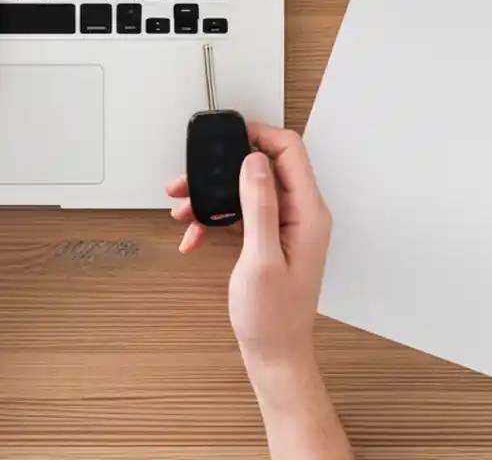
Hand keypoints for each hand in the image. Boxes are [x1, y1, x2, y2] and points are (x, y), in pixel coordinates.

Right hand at [167, 124, 332, 367]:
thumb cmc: (273, 318)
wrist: (274, 354)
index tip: (228, 137)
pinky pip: (241, 215)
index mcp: (308, 214)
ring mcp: (285, 227)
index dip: (259, 136)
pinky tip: (195, 236)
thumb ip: (259, 206)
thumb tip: (254, 162)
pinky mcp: (269, 240)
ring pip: (246, 192)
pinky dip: (216, 220)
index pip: (290, 152)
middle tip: (189, 179)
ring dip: (212, 198)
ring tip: (183, 209)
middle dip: (222, 171)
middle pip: (262, 169)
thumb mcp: (260, 258)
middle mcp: (301, 215)